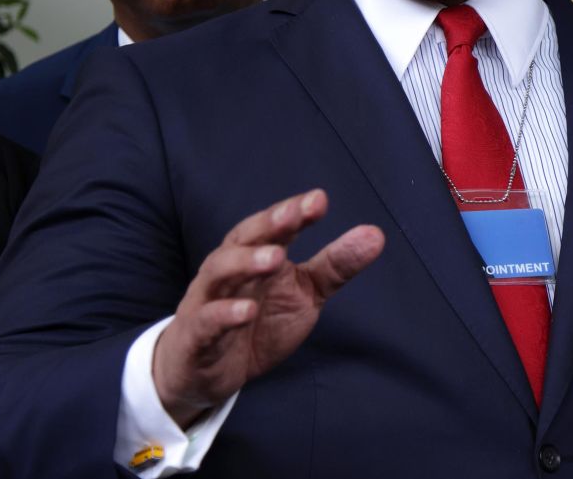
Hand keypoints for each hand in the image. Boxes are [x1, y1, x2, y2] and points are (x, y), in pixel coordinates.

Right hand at [151, 189, 384, 427]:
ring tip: (274, 258)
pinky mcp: (196, 338)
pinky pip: (206, 322)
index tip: (319, 200)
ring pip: (218, 272)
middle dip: (268, 225)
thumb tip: (376, 235)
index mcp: (254, 254)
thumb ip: (336, 265)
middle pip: (242, 239)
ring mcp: (206, 301)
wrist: (206, 372)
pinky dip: (224, 314)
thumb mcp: (304, 293)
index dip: (293, 212)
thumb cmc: (258, 321)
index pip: (273, 227)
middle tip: (293, 216)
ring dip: (245, 262)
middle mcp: (227, 271)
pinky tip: (246, 310)